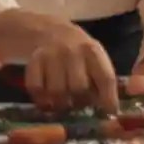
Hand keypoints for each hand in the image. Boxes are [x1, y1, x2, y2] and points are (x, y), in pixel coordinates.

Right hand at [0, 10, 119, 113]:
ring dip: (60, 103)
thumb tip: (110, 110)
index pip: (105, 77)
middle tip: (78, 104)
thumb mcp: (94, 57)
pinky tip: (46, 100)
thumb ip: (102, 79)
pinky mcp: (34, 61)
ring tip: (62, 104)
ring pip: (57, 91)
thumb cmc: (77, 51)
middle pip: (79, 88)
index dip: (109, 98)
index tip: (110, 112)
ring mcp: (51, 55)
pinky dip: (40, 99)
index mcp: (92, 51)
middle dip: (80, 102)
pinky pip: (36, 88)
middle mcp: (72, 51)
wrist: (49, 31)